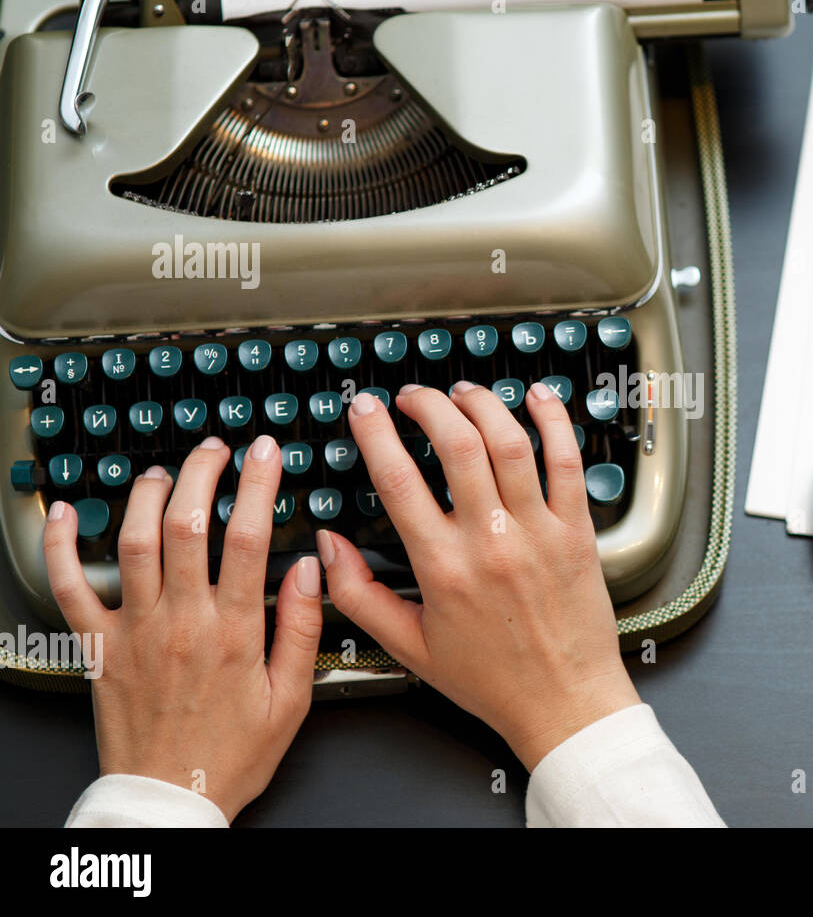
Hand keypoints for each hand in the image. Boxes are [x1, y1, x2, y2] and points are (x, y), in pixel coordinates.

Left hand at [43, 435, 323, 821]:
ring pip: (132, 542)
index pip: (248, 538)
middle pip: (186, 525)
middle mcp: (181, 623)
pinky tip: (68, 513)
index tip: (267, 454)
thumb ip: (303, 629)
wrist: (170, 800)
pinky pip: (69, 587)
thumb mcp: (293, 699)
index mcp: (234, 633)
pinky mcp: (100, 647)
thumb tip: (313, 569)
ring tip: (165, 471)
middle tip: (217, 450)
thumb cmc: (231, 755)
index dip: (259, 485)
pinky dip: (61, 545)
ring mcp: (135, 631)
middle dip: (203, 473)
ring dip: (146, 494)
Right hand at [319, 381, 639, 770]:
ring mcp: (538, 533)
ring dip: (484, 405)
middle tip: (413, 396)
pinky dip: (555, 422)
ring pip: (510, 444)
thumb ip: (358, 595)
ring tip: (464, 393)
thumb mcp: (409, 646)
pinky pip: (568, 463)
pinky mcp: (577, 532)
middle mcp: (490, 542)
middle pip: (456, 445)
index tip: (366, 410)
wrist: (563, 703)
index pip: (398, 480)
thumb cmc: (492, 680)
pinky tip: (539, 397)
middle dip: (428, 406)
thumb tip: (327, 546)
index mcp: (443, 568)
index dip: (376, 434)